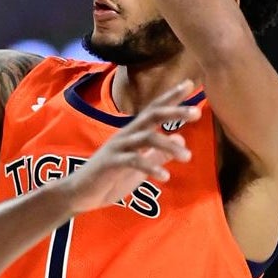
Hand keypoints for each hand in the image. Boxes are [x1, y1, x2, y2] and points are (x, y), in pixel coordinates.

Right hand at [60, 81, 199, 213]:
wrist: (80, 193)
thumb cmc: (110, 177)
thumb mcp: (140, 166)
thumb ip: (158, 153)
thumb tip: (180, 138)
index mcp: (134, 133)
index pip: (154, 109)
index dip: (171, 97)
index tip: (189, 83)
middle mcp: (126, 135)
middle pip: (152, 115)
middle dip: (174, 111)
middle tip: (197, 111)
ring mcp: (118, 147)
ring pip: (146, 137)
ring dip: (168, 144)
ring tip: (188, 156)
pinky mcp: (111, 163)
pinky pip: (133, 161)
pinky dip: (151, 166)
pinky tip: (165, 176)